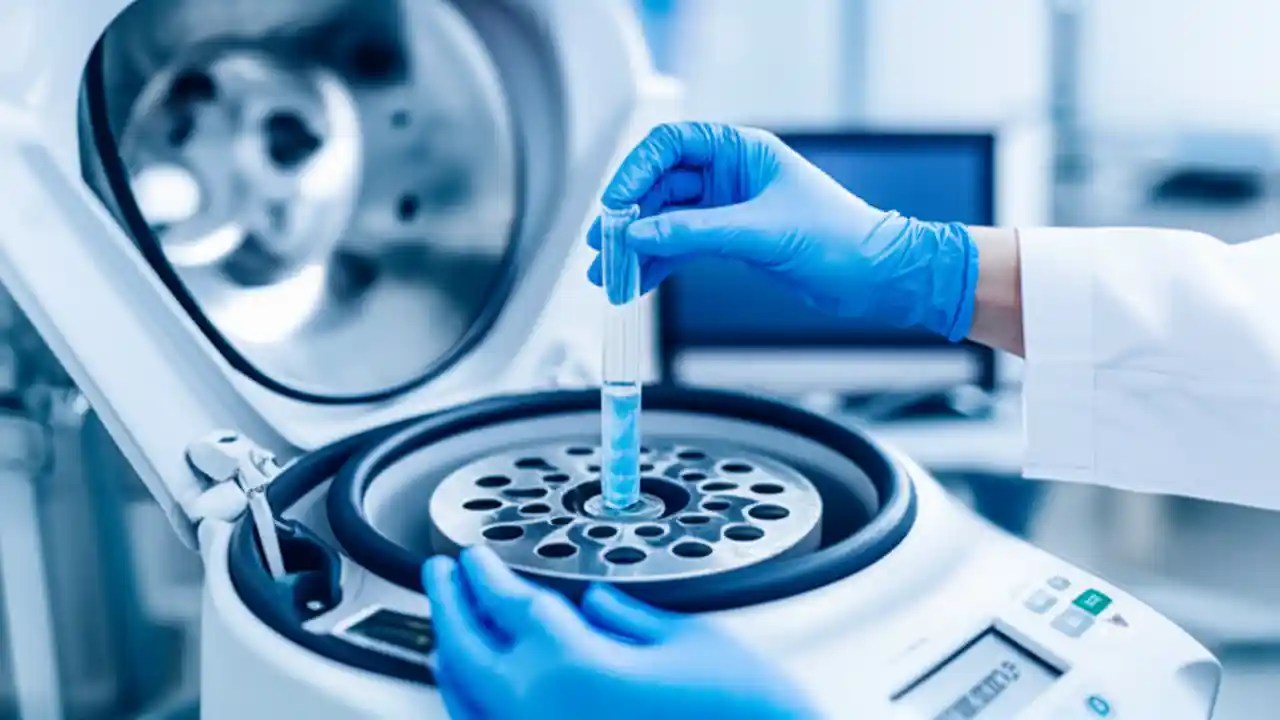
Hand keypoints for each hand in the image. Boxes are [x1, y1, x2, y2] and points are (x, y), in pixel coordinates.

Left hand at [422, 547, 816, 719]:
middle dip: (448, 605)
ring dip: (451, 659)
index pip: (504, 605)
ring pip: (464, 701)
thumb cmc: (742, 714)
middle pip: (464, 651)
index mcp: (568, 666)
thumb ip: (625, 618)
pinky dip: (472, 707)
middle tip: (442, 576)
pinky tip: (479, 695)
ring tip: (448, 630)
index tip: (472, 557)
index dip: (482, 573)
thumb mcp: (686, 641)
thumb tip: (593, 605)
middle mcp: (536, 715)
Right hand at [586, 122, 978, 339]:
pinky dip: (658, 263)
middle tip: (605, 247)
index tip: (616, 204)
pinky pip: (681, 246)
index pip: (671, 145)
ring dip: (637, 245)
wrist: (877, 278)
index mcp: (742, 151)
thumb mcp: (761, 233)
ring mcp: (728, 208)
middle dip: (630, 216)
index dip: (636, 171)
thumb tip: (641, 234)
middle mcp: (730, 174)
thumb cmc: (840, 238)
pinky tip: (637, 283)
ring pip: (666, 220)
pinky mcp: (731, 240)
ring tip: (609, 274)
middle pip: (661, 186)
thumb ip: (696, 233)